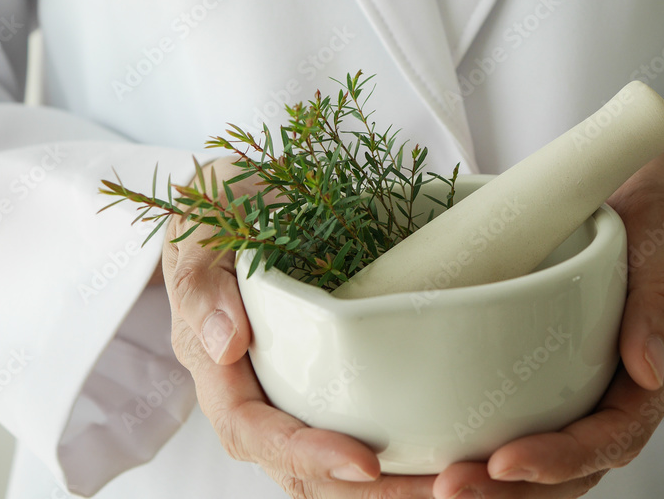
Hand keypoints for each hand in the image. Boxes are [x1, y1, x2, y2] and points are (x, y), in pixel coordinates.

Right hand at [162, 156, 435, 497]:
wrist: (248, 195)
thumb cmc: (222, 210)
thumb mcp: (202, 229)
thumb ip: (202, 280)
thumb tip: (225, 346)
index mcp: (220, 369)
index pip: (254, 432)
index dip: (306, 454)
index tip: (365, 463)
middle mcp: (258, 392)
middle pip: (304, 468)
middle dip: (371, 492)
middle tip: (442, 491)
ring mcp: (298, 388)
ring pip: (338, 462)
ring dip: (396, 484)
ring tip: (461, 482)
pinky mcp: (332, 378)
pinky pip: (364, 425)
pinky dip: (406, 447)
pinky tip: (456, 447)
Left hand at [433, 147, 663, 497]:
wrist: (662, 192)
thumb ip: (662, 293)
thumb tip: (647, 369)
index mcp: (661, 363)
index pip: (615, 433)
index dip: (562, 457)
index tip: (503, 463)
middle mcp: (627, 385)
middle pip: (577, 462)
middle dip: (514, 488)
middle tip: (447, 489)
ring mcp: (595, 378)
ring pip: (552, 451)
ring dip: (497, 479)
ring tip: (432, 484)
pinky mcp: (565, 365)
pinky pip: (533, 416)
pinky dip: (491, 441)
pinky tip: (441, 448)